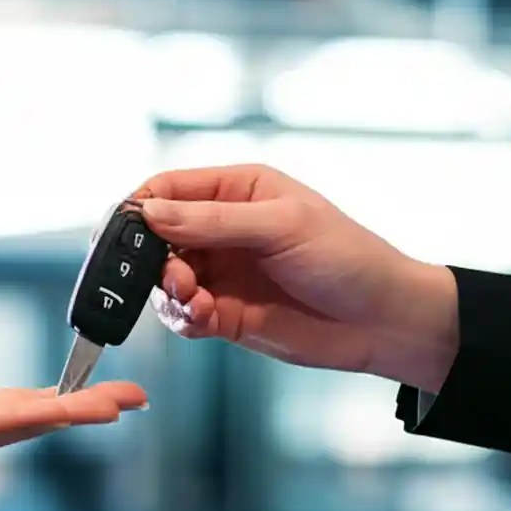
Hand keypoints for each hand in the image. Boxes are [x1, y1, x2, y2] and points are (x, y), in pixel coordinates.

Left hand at [0, 311, 146, 469]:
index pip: (1, 407)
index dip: (51, 400)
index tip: (94, 389)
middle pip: (16, 423)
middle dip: (76, 412)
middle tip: (130, 400)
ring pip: (6, 427)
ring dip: (65, 415)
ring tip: (115, 404)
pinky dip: (23, 414)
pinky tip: (58, 406)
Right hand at [134, 164, 459, 390]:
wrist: (382, 322)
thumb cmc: (347, 258)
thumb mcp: (280, 226)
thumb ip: (212, 221)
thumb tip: (149, 212)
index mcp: (237, 190)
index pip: (170, 188)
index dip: (143, 206)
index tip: (129, 232)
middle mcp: (222, 229)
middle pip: (157, 236)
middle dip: (154, 258)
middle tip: (175, 276)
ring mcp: (221, 272)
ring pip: (164, 279)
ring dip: (170, 291)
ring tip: (196, 300)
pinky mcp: (223, 313)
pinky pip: (182, 314)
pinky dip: (183, 317)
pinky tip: (205, 318)